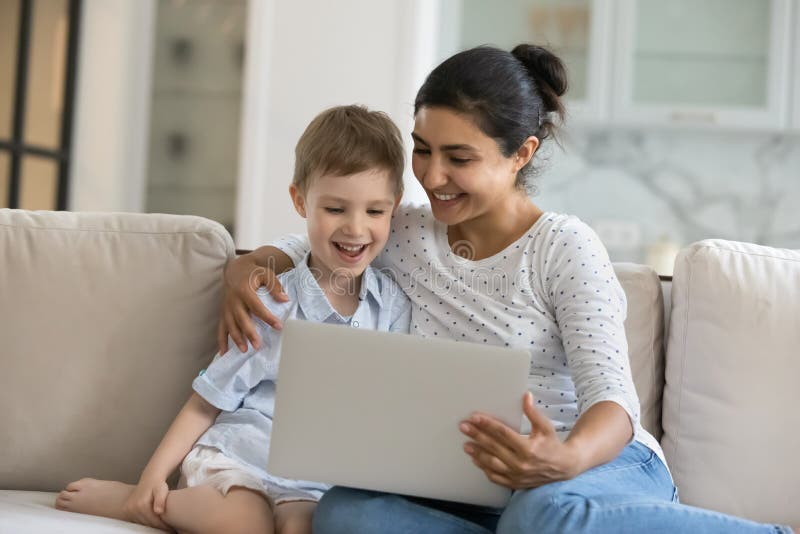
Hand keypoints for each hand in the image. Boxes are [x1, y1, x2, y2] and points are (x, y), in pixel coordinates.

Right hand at [123, 476, 170, 529]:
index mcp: (141, 504)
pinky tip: (151, 518)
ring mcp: (128, 509)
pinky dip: (144, 520)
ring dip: (151, 524)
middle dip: (158, 525)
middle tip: (167, 526)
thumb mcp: (162, 490)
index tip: (170, 527)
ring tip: (161, 522)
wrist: (150, 477)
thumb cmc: (158, 484)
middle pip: (147, 523)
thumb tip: (159, 511)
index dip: (163, 526)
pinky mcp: (126, 509)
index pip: (154, 521)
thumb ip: (161, 500)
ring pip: (142, 522)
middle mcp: (132, 507)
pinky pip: (136, 520)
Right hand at [217, 254, 287, 352]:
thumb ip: (275, 286)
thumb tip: (285, 299)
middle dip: (249, 333)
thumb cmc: (253, 273)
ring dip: (237, 339)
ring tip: (244, 350)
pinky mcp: (223, 314)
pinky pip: (221, 329)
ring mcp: (226, 308)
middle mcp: (233, 301)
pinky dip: (221, 341)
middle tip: (258, 345)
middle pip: (241, 319)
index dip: (268, 317)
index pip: (257, 307)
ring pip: (230, 326)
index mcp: (245, 290)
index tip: (279, 326)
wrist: (234, 270)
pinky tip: (224, 353)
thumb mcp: (266, 274)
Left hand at [460, 392, 580, 489]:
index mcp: (529, 448)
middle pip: (494, 447)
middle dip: (477, 436)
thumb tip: (525, 396)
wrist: (563, 468)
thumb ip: (533, 413)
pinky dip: (484, 468)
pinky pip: (495, 477)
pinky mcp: (514, 483)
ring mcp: (517, 475)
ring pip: (492, 464)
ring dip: (477, 453)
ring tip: (466, 444)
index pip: (503, 434)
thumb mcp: (545, 427)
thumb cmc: (552, 444)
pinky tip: (476, 460)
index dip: (488, 424)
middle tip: (464, 427)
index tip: (475, 417)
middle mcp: (521, 463)